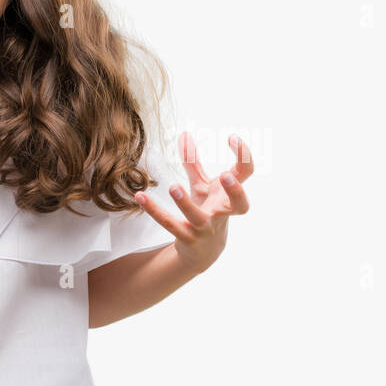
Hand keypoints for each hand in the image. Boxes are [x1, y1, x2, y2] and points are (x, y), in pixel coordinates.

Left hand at [134, 133, 252, 274]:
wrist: (204, 252)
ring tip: (173, 187)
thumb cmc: (208, 210)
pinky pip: (170, 224)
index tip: (231, 138)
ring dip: (185, 202)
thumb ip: (193, 162)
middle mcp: (223, 212)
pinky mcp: (188, 238)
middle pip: (240, 204)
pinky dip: (155, 211)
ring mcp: (206, 227)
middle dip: (235, 190)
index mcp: (229, 195)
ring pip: (198, 217)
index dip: (243, 155)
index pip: (246, 173)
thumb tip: (183, 134)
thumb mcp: (203, 186)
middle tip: (226, 174)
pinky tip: (140, 196)